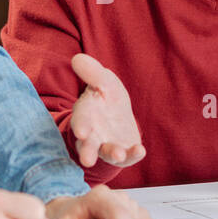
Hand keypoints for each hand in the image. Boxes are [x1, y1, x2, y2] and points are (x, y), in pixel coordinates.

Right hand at [69, 53, 145, 168]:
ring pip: (106, 152)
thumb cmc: (106, 97)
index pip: (81, 120)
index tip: (81, 132)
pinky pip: (128, 156)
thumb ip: (92, 72)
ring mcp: (108, 145)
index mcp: (85, 114)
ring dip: (112, 154)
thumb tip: (78, 58)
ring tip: (118, 154)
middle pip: (87, 145)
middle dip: (87, 152)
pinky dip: (133, 155)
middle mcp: (93, 134)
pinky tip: (140, 150)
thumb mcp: (103, 81)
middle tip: (87, 160)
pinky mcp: (124, 152)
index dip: (81, 126)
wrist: (118, 116)